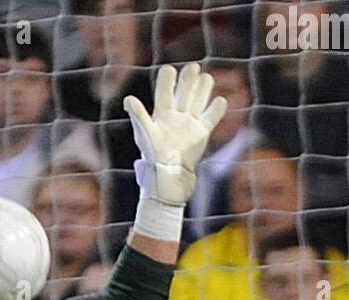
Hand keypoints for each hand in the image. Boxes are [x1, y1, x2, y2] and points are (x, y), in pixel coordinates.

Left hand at [123, 62, 227, 205]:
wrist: (168, 184)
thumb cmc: (154, 162)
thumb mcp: (145, 137)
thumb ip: (139, 116)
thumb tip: (128, 99)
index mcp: (160, 117)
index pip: (163, 92)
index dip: (167, 80)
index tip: (170, 70)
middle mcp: (174, 119)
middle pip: (182, 93)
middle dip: (187, 79)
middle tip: (193, 66)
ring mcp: (188, 127)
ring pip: (197, 102)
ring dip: (202, 90)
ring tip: (206, 77)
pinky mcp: (200, 137)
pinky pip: (209, 119)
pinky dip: (216, 110)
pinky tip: (220, 100)